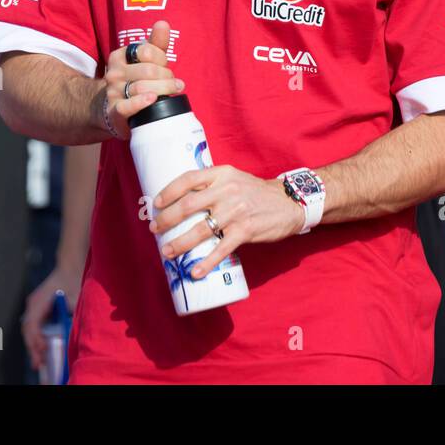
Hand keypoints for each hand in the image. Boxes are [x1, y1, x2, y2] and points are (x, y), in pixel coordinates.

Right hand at [21, 262, 82, 369]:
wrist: (70, 265)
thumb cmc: (73, 280)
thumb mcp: (75, 298)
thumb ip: (71, 315)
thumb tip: (69, 333)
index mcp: (38, 301)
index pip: (32, 325)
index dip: (36, 339)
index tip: (43, 350)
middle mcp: (32, 304)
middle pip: (27, 330)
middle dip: (32, 348)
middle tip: (38, 364)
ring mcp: (33, 305)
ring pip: (28, 329)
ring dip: (33, 344)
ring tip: (39, 360)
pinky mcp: (37, 307)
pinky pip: (34, 325)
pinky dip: (36, 337)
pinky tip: (42, 347)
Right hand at [101, 20, 182, 139]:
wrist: (113, 108)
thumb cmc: (136, 80)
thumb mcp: (145, 60)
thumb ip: (155, 42)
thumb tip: (163, 23)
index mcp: (119, 57)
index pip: (146, 51)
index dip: (161, 58)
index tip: (165, 66)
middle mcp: (113, 73)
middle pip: (148, 71)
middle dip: (167, 76)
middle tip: (174, 83)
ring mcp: (113, 93)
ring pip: (142, 88)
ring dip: (163, 89)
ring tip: (173, 91)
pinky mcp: (115, 112)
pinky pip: (127, 106)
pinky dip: (141, 102)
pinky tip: (153, 99)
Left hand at [149, 164, 305, 276]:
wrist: (289, 203)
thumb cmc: (256, 193)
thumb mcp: (235, 179)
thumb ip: (213, 186)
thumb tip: (182, 203)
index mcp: (222, 174)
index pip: (189, 179)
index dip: (169, 191)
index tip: (156, 204)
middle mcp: (228, 190)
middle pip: (188, 205)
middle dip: (167, 220)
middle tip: (155, 229)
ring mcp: (237, 211)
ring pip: (201, 230)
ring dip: (179, 244)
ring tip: (167, 252)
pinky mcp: (246, 230)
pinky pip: (221, 249)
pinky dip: (206, 262)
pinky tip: (195, 271)